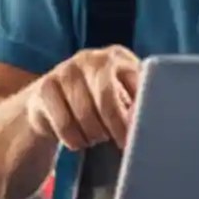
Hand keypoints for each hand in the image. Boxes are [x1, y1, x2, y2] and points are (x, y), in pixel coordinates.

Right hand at [25, 45, 139, 150]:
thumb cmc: (99, 105)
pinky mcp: (45, 87)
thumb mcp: (123, 99)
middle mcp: (91, 58)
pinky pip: (64, 125)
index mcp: (118, 57)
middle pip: (107, 98)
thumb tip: (153, 121)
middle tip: (119, 142)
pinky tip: (78, 138)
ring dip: (93, 135)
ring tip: (97, 136)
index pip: (135, 83)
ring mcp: (65, 70)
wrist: (50, 104)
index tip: (139, 134)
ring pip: (85, 115)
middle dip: (114, 126)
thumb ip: (139, 104)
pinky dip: (74, 140)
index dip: (137, 113)